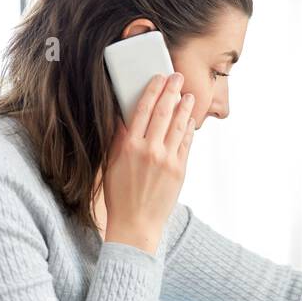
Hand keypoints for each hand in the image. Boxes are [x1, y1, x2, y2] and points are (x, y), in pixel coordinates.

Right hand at [102, 72, 196, 253]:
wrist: (136, 224)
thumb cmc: (120, 195)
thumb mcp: (112, 163)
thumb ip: (120, 138)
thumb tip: (124, 115)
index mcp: (129, 146)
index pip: (143, 109)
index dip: (152, 90)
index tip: (158, 77)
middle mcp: (149, 150)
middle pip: (163, 112)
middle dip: (171, 91)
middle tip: (178, 77)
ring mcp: (167, 160)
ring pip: (179, 126)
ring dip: (185, 108)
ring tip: (188, 95)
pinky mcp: (179, 170)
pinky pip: (186, 144)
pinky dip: (188, 129)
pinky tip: (189, 120)